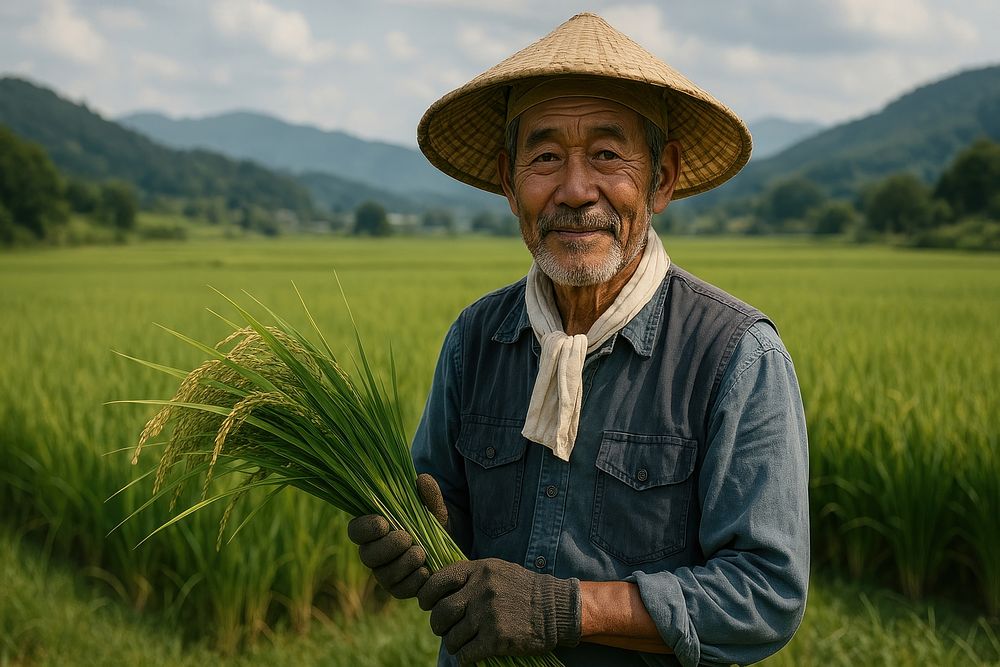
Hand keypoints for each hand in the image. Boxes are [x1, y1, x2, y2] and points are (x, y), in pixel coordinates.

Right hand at [347, 473, 448, 598]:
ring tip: (421, 553)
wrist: (449, 545)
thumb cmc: (432, 521)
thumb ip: (428, 494)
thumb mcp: (433, 506)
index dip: (365, 528)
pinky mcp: (399, 588)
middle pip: (367, 556)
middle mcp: (374, 553)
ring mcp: (385, 573)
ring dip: (403, 564)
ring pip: (384, 575)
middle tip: (407, 538)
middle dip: (387, 547)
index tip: (384, 523)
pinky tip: (426, 572)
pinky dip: (413, 582)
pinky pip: (400, 590)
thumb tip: (422, 480)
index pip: (356, 530)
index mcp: (374, 529)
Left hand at [417, 558, 580, 665]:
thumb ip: (470, 577)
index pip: (438, 581)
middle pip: (441, 612)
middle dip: (438, 624)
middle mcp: (482, 591)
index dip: (427, 595)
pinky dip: (464, 658)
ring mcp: (489, 615)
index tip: (427, 604)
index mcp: (480, 571)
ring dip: (453, 643)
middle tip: (443, 629)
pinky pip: (466, 654)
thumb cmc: (523, 590)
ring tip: (461, 643)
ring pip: (452, 637)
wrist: (556, 609)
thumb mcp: (497, 571)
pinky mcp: (496, 639)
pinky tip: (470, 656)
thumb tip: (437, 590)